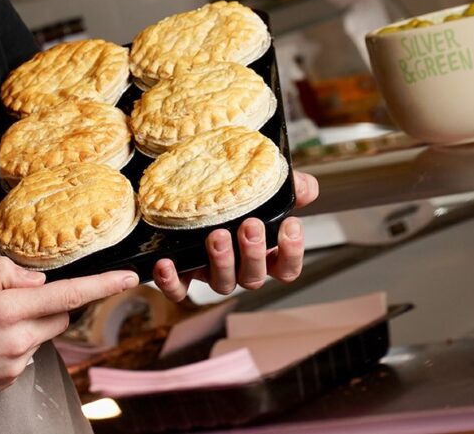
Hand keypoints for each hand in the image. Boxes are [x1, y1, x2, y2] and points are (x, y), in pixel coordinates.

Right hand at [0, 256, 136, 417]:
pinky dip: (15, 345)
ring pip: (42, 336)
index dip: (102, 285)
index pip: (66, 295)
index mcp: (7, 311)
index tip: (127, 277)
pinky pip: (25, 355)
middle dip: (51, 303)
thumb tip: (35, 278)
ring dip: (30, 325)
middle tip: (16, 299)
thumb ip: (4, 275)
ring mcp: (15, 365)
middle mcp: (17, 340)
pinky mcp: (8, 382)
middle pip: (60, 316)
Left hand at [151, 170, 318, 302]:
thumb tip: (307, 187)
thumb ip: (287, 186)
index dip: (292, 252)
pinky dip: (171, 281)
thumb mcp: (260, 184)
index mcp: (263, 252)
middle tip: (250, 226)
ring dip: (222, 262)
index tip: (290, 225)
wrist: (190, 190)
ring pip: (222, 284)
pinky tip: (166, 263)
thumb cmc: (234, 194)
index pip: (287, 267)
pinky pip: (179, 289)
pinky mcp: (182, 274)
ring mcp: (211, 272)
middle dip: (254, 253)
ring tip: (217, 236)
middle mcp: (240, 268)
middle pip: (254, 278)